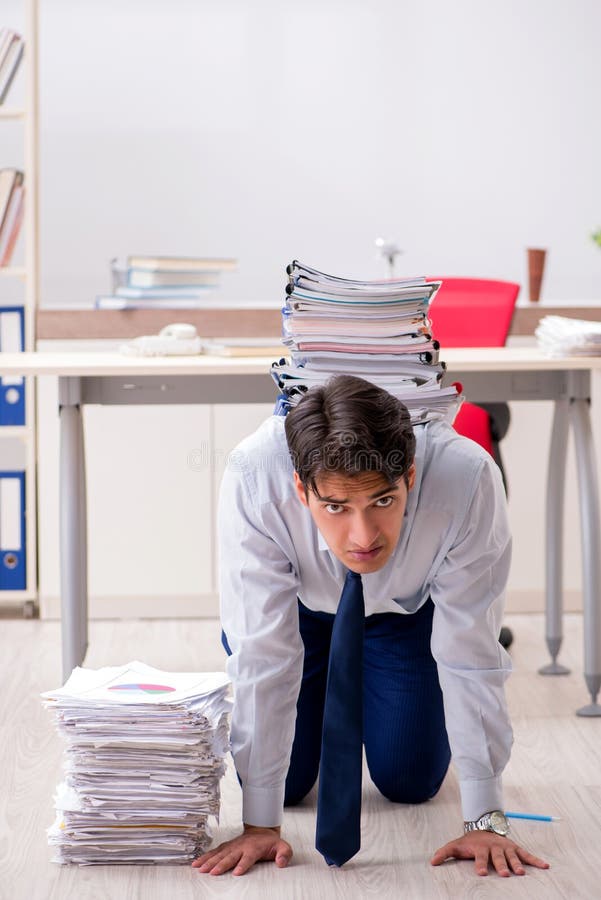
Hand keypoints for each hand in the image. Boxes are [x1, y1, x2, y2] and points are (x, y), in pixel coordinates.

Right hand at [191, 825, 292, 875]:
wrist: (261, 830)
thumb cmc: (270, 843)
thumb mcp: (283, 847)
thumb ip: (284, 854)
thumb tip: (281, 862)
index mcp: (254, 848)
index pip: (248, 857)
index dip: (243, 864)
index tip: (237, 872)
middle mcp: (241, 846)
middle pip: (230, 856)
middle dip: (221, 864)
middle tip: (213, 872)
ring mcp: (232, 846)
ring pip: (219, 854)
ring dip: (210, 861)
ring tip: (201, 869)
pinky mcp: (226, 847)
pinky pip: (214, 852)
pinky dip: (205, 857)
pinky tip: (197, 863)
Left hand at [431, 830, 549, 876]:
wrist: (484, 826)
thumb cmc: (470, 841)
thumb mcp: (456, 845)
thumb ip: (445, 853)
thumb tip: (432, 862)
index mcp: (480, 848)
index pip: (480, 857)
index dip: (480, 864)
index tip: (481, 873)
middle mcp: (495, 847)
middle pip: (498, 857)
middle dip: (501, 865)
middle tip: (504, 873)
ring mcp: (506, 847)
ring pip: (513, 856)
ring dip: (517, 864)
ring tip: (521, 873)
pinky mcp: (515, 848)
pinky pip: (527, 854)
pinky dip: (536, 860)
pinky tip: (545, 866)